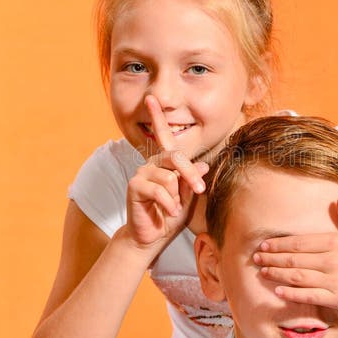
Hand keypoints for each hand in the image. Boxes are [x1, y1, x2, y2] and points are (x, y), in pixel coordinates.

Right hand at [125, 95, 208, 248]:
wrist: (151, 237)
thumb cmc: (170, 217)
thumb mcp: (188, 199)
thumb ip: (193, 182)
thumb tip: (202, 166)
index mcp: (165, 163)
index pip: (163, 137)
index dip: (157, 117)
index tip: (150, 99)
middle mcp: (152, 164)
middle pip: (175, 157)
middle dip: (190, 175)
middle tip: (199, 191)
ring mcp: (141, 174)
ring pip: (170, 177)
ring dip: (177, 198)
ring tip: (171, 208)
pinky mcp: (135, 186)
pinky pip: (160, 190)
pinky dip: (169, 204)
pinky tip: (167, 212)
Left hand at [252, 192, 337, 311]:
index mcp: (337, 242)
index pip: (300, 241)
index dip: (279, 243)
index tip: (264, 244)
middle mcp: (333, 260)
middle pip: (295, 259)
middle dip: (272, 258)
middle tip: (255, 258)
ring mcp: (335, 280)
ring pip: (299, 277)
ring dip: (277, 274)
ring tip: (262, 272)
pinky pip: (310, 296)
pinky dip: (292, 294)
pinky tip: (278, 292)